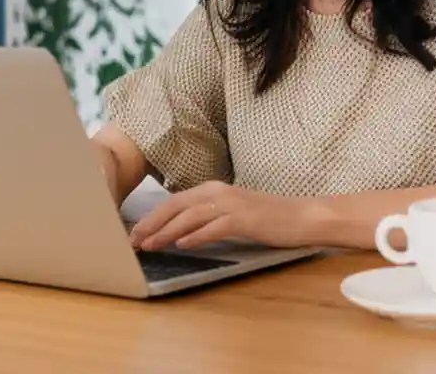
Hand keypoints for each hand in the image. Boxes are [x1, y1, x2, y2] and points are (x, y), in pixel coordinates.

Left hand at [128, 181, 328, 250]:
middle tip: (133, 241)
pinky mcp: (244, 219)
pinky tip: (182, 245)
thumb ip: (207, 217)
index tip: (135, 233)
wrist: (302, 217)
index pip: (174, 202)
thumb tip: (179, 232)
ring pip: (190, 216)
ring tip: (150, 245)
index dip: (152, 217)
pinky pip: (215, 227)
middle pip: (176, 206)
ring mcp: (231, 204)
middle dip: (151, 224)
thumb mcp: (231, 213)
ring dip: (167, 231)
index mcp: (212, 190)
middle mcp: (218, 192)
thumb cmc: (266, 218)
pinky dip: (197, 236)